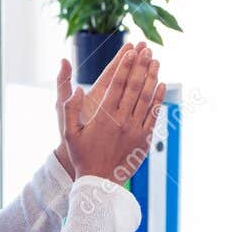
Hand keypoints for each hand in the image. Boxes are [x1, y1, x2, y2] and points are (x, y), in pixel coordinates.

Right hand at [60, 44, 165, 183]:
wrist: (100, 181)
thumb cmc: (82, 156)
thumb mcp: (69, 132)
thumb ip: (71, 109)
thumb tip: (78, 89)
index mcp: (104, 115)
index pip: (117, 84)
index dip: (125, 66)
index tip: (130, 52)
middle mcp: (122, 119)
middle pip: (135, 86)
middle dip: (141, 65)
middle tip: (146, 49)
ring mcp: (136, 128)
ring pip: (147, 97)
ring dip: (152, 77)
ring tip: (156, 61)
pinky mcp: (145, 138)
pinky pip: (154, 114)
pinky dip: (159, 98)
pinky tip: (162, 84)